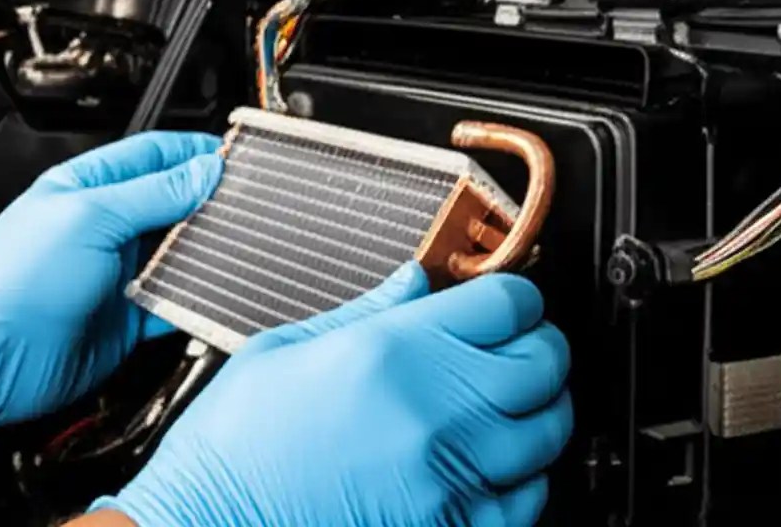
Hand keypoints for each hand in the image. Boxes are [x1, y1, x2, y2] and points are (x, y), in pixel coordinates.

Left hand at [0, 132, 223, 440]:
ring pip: (183, 255)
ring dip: (209, 253)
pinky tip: (216, 296)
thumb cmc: (14, 281)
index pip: (156, 155)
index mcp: (92, 187)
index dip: (197, 153)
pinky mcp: (130, 318)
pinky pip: (178, 305)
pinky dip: (199, 302)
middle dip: (211, 203)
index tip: (236, 158)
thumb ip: (154, 193)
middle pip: (176, 204)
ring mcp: (120, 273)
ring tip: (238, 248)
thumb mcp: (90, 218)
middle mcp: (109, 227)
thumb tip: (204, 170)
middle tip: (247, 206)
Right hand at [94, 263, 572, 526]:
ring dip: (537, 412)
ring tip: (503, 406)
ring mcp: (447, 478)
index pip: (511, 302)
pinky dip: (524, 477)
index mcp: (391, 352)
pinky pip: (529, 499)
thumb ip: (366, 311)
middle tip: (511, 350)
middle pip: (546, 363)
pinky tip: (491, 465)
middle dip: (537, 349)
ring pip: (549, 432)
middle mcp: (432, 412)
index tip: (504, 304)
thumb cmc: (231, 450)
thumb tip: (414, 280)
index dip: (515, 296)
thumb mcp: (284, 351)